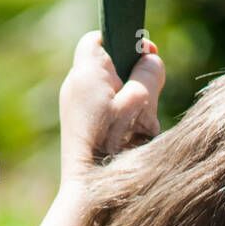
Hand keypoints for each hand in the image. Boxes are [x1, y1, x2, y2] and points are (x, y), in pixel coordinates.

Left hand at [59, 30, 165, 186]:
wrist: (88, 186)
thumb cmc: (112, 143)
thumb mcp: (139, 104)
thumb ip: (149, 75)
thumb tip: (152, 58)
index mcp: (87, 72)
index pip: (99, 38)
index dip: (123, 41)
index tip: (144, 56)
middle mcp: (74, 84)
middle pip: (108, 65)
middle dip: (131, 75)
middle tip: (147, 97)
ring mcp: (73, 106)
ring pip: (107, 89)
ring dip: (127, 100)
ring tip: (136, 124)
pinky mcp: (76, 124)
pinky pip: (101, 109)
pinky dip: (117, 116)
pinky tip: (126, 136)